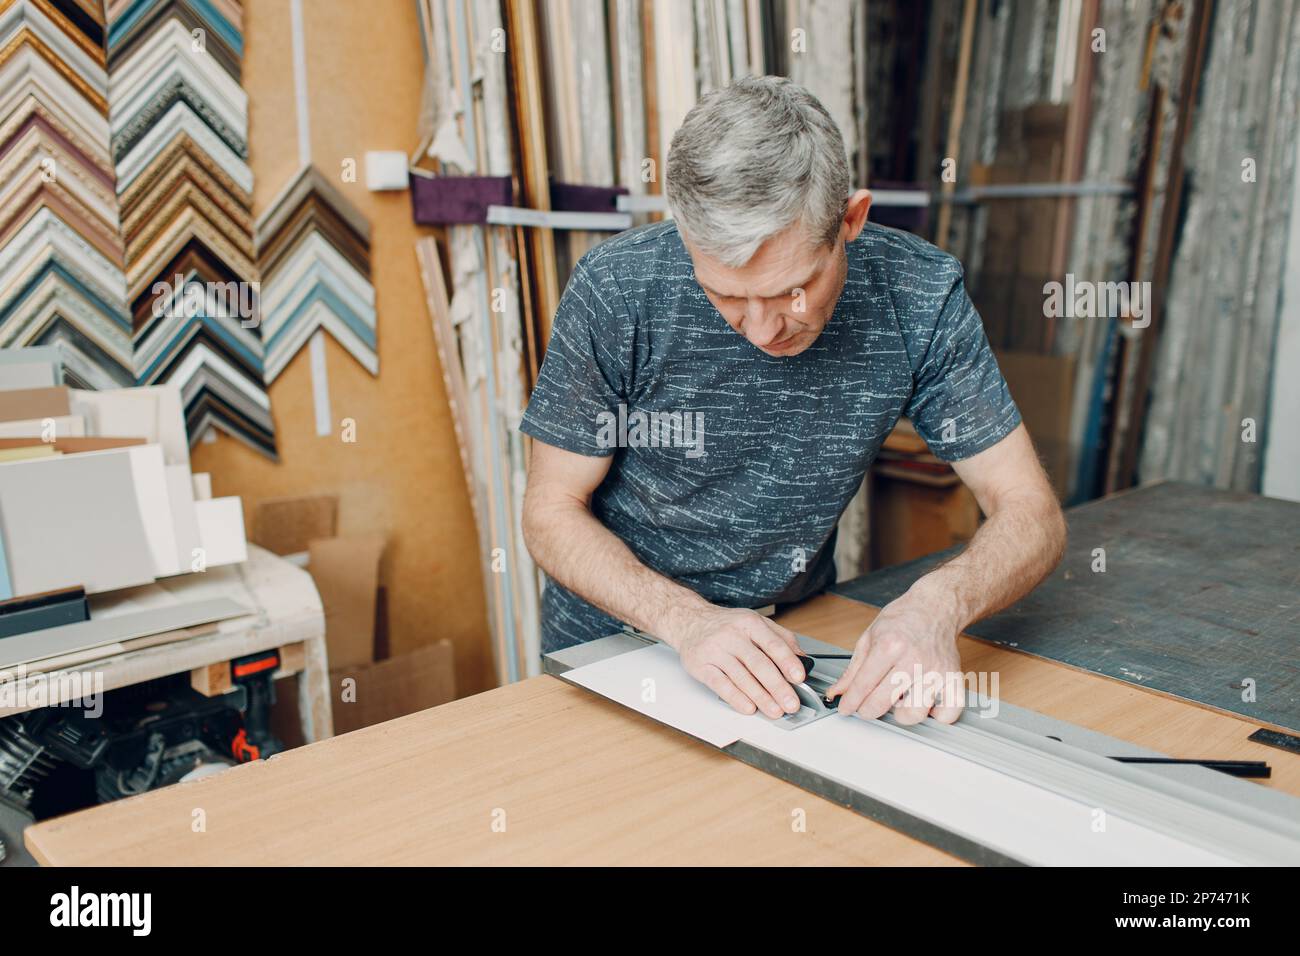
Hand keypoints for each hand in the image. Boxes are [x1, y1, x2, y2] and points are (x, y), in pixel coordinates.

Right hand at [671, 607, 806, 717]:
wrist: (691, 621)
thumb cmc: (727, 625)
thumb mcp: (756, 622)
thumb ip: (781, 638)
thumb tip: (803, 659)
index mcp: (749, 623)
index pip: (772, 644)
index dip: (787, 662)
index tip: (799, 677)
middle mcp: (731, 635)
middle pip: (758, 664)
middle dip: (777, 687)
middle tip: (791, 703)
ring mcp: (715, 650)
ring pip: (741, 677)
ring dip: (760, 697)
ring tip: (775, 710)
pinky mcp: (701, 666)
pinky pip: (720, 685)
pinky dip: (736, 698)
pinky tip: (749, 707)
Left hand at [826, 590, 964, 724]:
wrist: (936, 606)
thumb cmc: (904, 618)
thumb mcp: (870, 636)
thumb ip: (854, 668)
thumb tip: (837, 692)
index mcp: (889, 645)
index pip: (863, 685)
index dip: (849, 702)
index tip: (846, 708)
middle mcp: (913, 659)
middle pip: (883, 703)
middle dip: (868, 710)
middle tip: (867, 705)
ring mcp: (935, 670)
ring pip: (914, 713)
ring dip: (902, 714)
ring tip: (899, 700)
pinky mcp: (953, 677)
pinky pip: (948, 712)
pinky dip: (937, 716)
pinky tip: (926, 704)